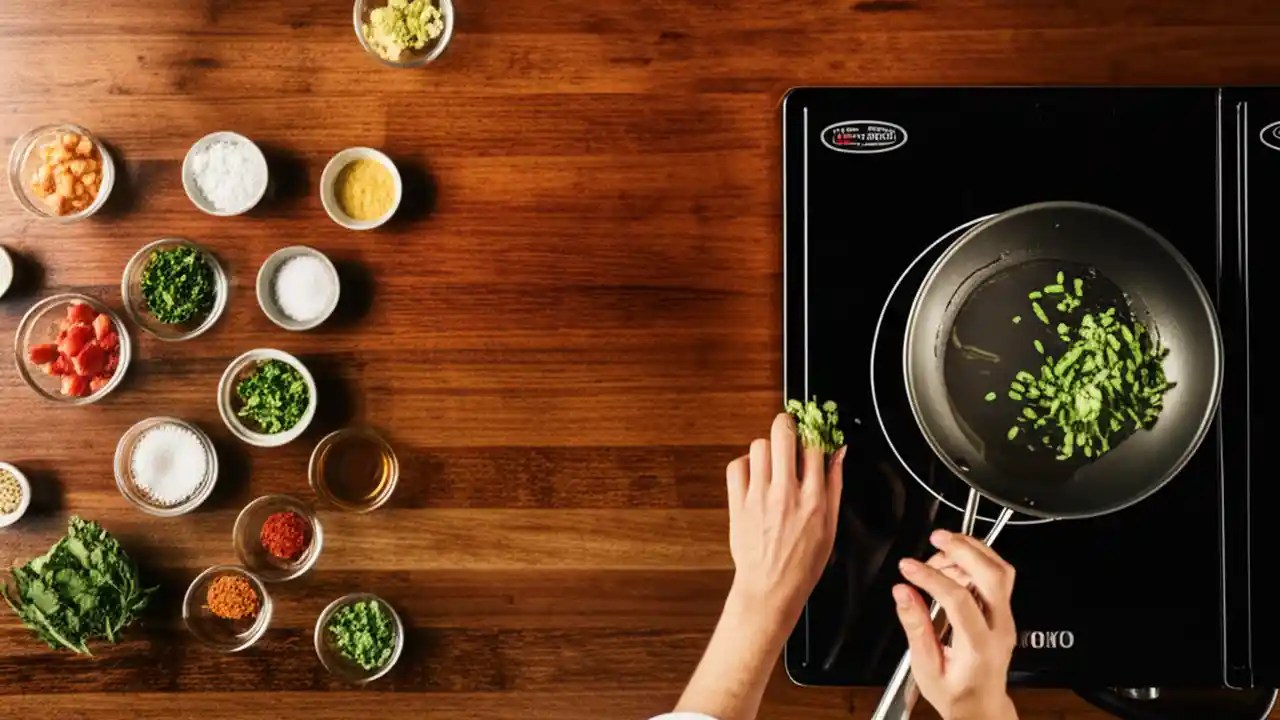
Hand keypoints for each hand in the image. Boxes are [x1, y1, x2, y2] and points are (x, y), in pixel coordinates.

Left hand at [725, 412, 844, 625]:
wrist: (771, 588)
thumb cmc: (803, 563)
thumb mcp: (830, 525)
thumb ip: (834, 485)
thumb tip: (839, 452)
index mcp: (813, 499)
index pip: (814, 446)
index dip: (813, 433)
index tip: (811, 433)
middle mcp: (786, 494)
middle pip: (783, 434)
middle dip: (787, 424)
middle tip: (787, 431)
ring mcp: (759, 497)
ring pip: (759, 446)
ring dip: (767, 447)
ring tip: (772, 461)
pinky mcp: (738, 503)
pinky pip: (736, 466)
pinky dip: (745, 464)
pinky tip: (754, 474)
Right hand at [893, 530, 1018, 719]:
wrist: (981, 707)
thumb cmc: (955, 693)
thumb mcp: (925, 666)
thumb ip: (915, 626)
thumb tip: (902, 592)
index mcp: (979, 648)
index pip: (959, 600)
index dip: (931, 578)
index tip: (907, 568)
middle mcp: (1000, 629)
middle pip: (993, 576)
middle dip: (964, 549)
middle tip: (936, 538)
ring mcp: (1007, 619)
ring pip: (1001, 571)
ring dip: (972, 550)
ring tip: (941, 547)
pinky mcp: (1005, 611)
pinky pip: (999, 576)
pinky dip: (977, 558)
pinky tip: (955, 558)